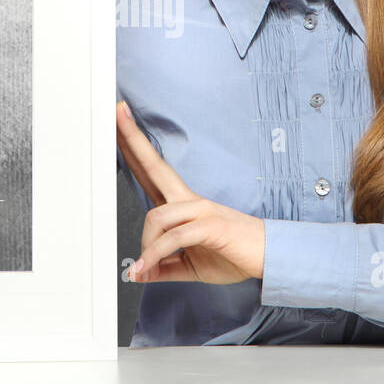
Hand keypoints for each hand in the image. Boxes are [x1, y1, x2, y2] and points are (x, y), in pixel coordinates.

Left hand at [116, 100, 264, 284]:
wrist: (268, 258)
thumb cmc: (233, 254)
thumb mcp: (190, 265)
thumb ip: (164, 267)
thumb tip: (139, 272)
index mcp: (182, 204)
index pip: (153, 170)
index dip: (135, 147)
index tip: (120, 122)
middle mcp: (189, 200)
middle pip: (154, 164)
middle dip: (132, 139)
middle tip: (116, 111)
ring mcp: (201, 209)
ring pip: (156, 216)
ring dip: (144, 247)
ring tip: (142, 268)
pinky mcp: (210, 225)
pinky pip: (173, 238)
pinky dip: (154, 256)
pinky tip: (146, 270)